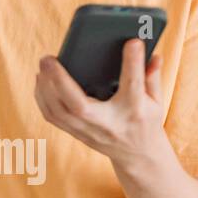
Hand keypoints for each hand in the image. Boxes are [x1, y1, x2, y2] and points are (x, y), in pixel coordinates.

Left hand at [33, 38, 165, 164]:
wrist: (138, 155)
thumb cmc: (146, 120)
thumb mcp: (156, 101)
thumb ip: (153, 77)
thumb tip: (153, 53)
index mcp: (134, 112)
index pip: (133, 86)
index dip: (133, 63)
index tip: (132, 42)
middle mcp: (108, 123)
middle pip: (79, 106)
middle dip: (60, 81)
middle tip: (48, 58)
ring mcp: (90, 131)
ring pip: (59, 113)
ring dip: (45, 88)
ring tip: (43, 65)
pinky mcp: (76, 134)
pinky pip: (52, 117)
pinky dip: (42, 98)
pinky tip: (41, 80)